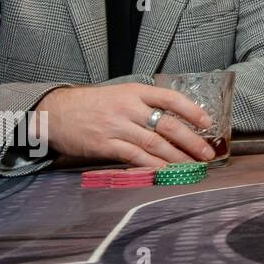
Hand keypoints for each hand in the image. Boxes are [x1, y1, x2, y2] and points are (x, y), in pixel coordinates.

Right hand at [40, 84, 215, 166]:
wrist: (55, 112)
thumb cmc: (93, 104)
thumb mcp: (120, 94)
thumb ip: (145, 104)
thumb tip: (176, 120)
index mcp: (135, 91)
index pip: (170, 98)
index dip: (192, 110)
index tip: (208, 122)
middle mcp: (128, 108)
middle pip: (167, 124)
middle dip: (190, 141)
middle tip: (206, 153)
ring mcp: (117, 127)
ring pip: (154, 143)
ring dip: (176, 157)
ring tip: (193, 166)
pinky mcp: (105, 145)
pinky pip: (134, 156)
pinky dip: (153, 165)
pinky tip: (166, 172)